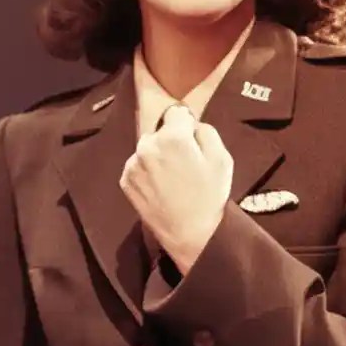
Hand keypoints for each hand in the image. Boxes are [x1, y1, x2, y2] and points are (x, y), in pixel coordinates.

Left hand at [121, 104, 233, 272]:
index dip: (186, 123)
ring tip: (171, 178)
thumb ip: (205, 131)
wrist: (189, 233)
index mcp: (172, 137)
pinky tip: (160, 186)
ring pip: (147, 149)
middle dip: (170, 140)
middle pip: (159, 132)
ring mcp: (132, 165)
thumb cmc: (210, 195)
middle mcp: (146, 146)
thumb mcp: (221, 158)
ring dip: (156, 156)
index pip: (175, 113)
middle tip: (184, 163)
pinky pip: (137, 166)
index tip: (191, 139)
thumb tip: (190, 123)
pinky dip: (146, 171)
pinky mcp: (124, 181)